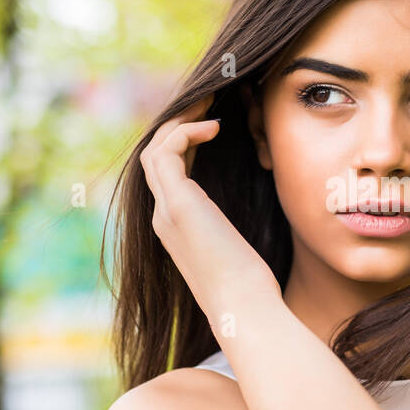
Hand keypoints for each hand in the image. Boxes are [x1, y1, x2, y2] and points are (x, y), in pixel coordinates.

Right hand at [139, 98, 281, 319]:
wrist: (245, 308)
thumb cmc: (252, 286)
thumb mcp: (241, 245)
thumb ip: (235, 223)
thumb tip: (255, 206)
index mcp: (175, 225)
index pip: (168, 172)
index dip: (185, 143)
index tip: (214, 125)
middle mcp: (162, 216)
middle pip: (155, 155)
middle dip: (178, 124)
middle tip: (208, 101)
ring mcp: (166, 210)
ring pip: (154, 148)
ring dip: (179, 120)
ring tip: (209, 101)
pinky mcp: (177, 204)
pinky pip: (167, 151)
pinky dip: (187, 131)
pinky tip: (216, 128)